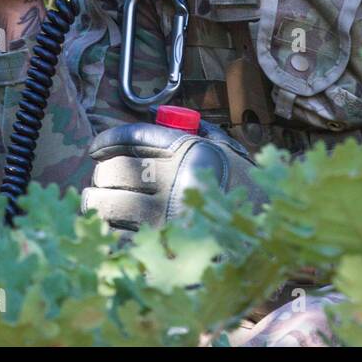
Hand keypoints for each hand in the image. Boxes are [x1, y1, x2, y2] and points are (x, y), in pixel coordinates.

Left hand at [81, 121, 264, 230]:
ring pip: (108, 206)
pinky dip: (109, 232)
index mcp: (186, 150)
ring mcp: (165, 215)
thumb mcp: (222, 147)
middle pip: (114, 171)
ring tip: (95, 204)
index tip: (95, 148)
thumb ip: (192, 129)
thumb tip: (156, 113)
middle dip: (100, 176)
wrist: (266, 230)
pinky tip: (110, 229)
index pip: (131, 138)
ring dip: (96, 205)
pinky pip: (119, 236)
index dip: (106, 141)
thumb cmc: (240, 184)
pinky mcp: (160, 247)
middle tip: (98, 181)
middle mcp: (172, 180)